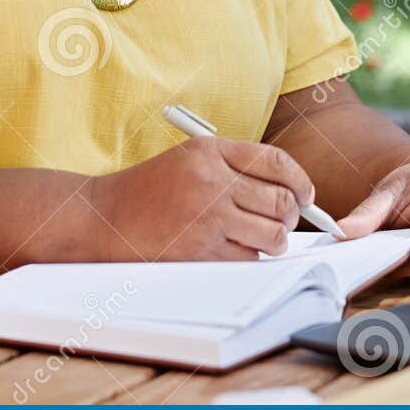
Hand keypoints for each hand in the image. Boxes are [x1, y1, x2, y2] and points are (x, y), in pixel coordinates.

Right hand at [90, 137, 315, 261]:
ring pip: (273, 234)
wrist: (104, 218)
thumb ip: (233, 166)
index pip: (276, 161)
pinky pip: (248, 258)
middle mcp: (212, 181)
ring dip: (275, 240)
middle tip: (286, 220)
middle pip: (281, 201)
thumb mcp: (188, 160)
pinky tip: (235, 250)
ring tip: (264, 239)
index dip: (300, 180)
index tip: (306, 194)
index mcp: (210, 151)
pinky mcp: (201, 251)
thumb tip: (287, 187)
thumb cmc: (147, 190)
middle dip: (292, 215)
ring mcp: (208, 217)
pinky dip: (249, 257)